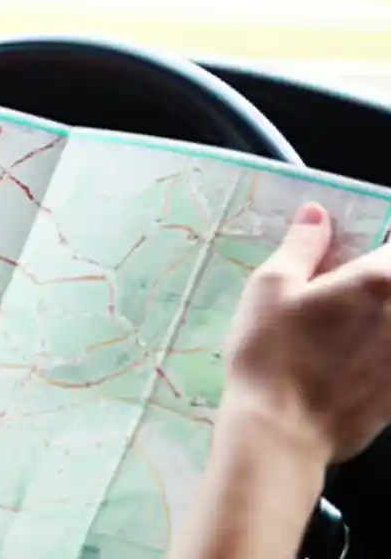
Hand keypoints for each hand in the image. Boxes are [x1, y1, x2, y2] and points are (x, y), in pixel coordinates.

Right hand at [224, 201, 390, 461]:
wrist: (281, 433)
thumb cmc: (269, 353)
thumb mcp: (270, 287)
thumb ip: (302, 245)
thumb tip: (318, 214)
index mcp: (380, 280)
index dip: (380, 242)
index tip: (361, 248)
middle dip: (379, 281)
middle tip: (342, 293)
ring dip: (380, 318)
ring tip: (342, 330)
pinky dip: (381, 351)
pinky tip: (350, 359)